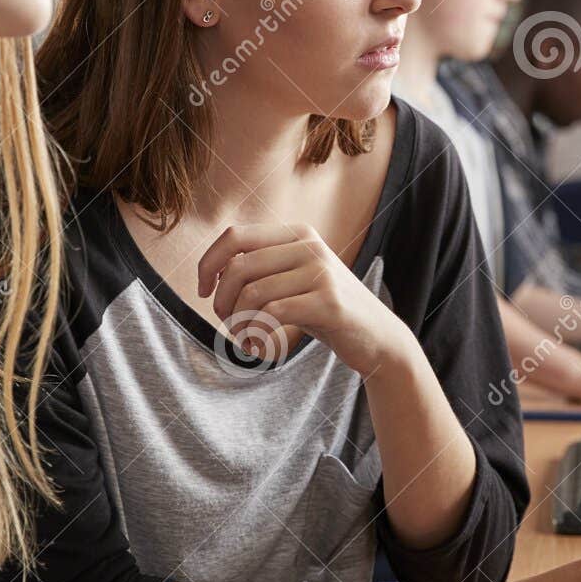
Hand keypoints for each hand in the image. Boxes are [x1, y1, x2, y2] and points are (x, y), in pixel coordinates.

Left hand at [198, 223, 410, 376]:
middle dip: (222, 303)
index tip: (203, 292)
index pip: (235, 236)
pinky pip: (273, 314)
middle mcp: (309, 245)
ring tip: (246, 341)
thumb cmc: (325, 310)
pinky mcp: (329, 302)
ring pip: (252, 293)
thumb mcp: (294, 279)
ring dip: (240, 325)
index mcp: (297, 233)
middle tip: (230, 327)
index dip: (208, 264)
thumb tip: (212, 271)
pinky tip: (261, 348)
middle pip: (238, 268)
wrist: (376, 337)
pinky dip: (258, 334)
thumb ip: (261, 267)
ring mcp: (321, 272)